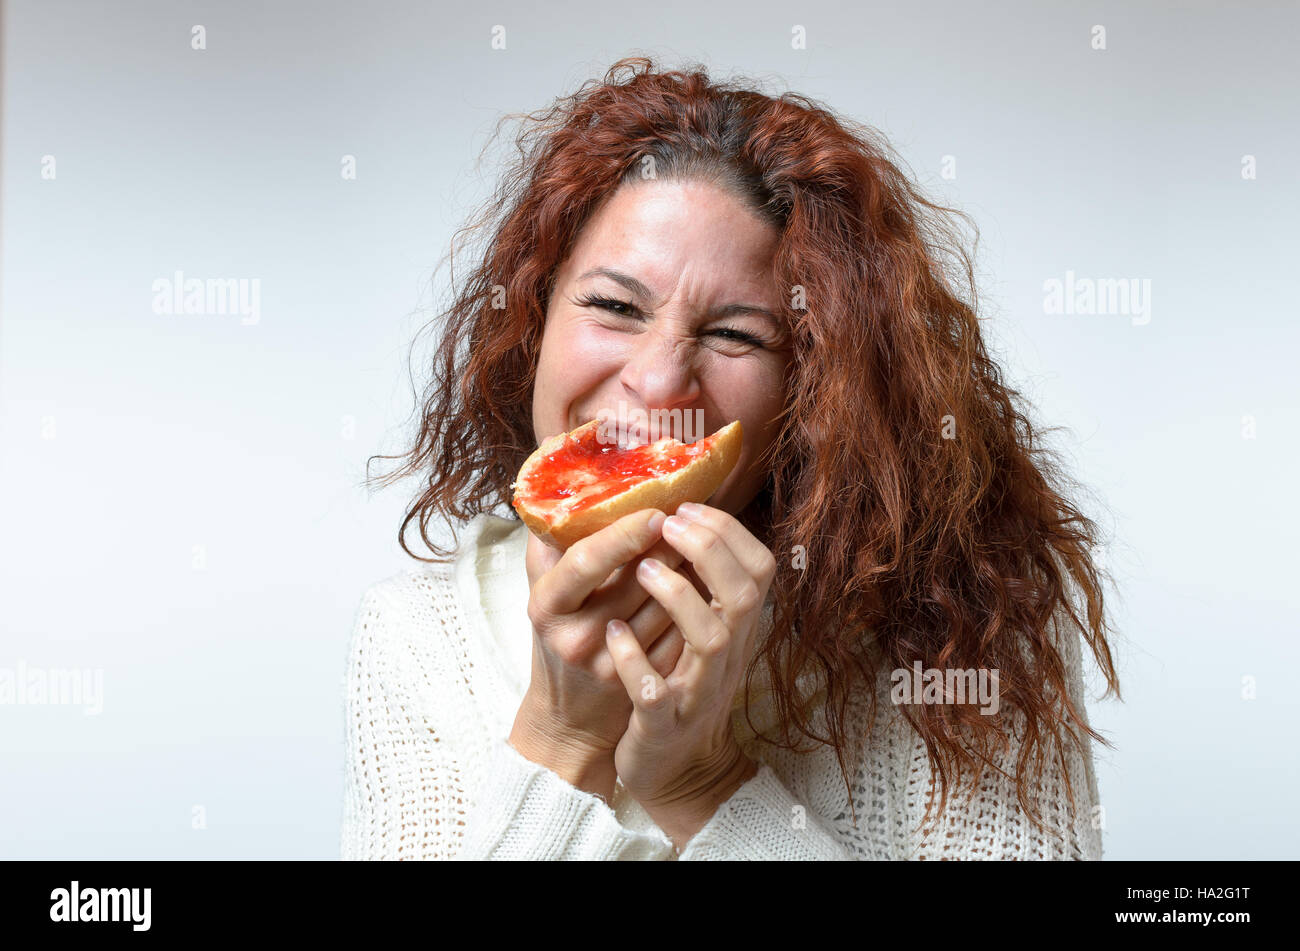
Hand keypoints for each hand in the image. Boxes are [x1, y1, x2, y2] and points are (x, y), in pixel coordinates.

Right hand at [508, 509, 691, 794]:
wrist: (569, 719)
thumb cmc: (558, 640)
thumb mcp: (541, 595)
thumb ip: (547, 548)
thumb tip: (560, 497)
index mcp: (547, 606)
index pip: (585, 561)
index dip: (623, 533)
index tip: (655, 511)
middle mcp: (577, 637)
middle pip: (636, 580)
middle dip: (670, 544)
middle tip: (690, 516)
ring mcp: (612, 665)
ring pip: (668, 607)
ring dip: (692, 570)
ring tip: (705, 541)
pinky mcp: (646, 686)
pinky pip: (683, 636)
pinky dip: (700, 605)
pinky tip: (710, 583)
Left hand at [603, 502, 772, 835]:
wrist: (677, 771)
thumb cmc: (680, 687)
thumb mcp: (702, 635)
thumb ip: (702, 586)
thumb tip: (679, 518)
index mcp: (735, 629)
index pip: (759, 568)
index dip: (728, 531)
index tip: (688, 507)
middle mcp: (726, 658)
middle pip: (744, 596)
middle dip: (708, 550)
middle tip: (667, 524)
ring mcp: (697, 692)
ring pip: (709, 640)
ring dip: (678, 596)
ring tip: (643, 569)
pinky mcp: (664, 725)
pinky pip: (654, 692)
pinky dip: (634, 660)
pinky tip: (613, 633)